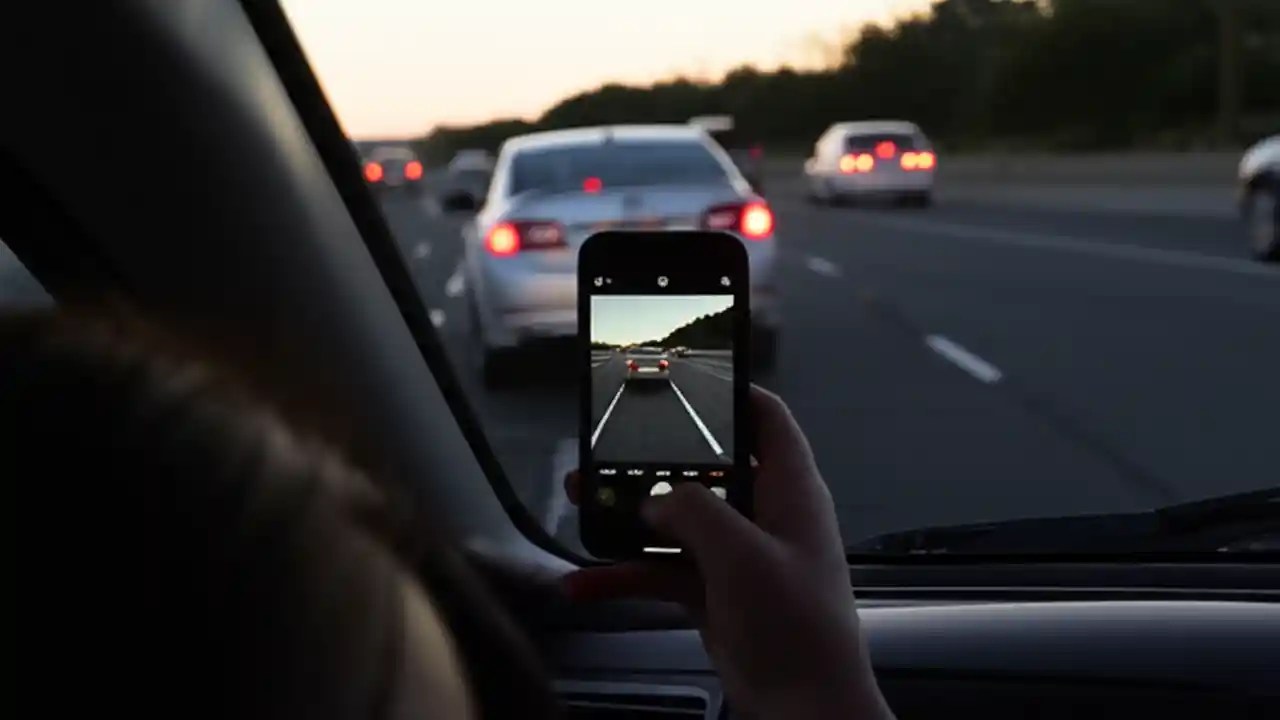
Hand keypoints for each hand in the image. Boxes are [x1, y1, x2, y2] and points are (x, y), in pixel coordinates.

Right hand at [562, 386, 893, 719]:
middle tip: (607, 448)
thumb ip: (694, 511)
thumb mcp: (742, 555)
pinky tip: (584, 583)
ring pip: (674, 521)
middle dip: (653, 461)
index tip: (686, 378)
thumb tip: (654, 498)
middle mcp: (764, 516)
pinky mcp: (714, 593)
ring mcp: (737, 556)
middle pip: (706, 469)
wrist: (806, 711)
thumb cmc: (797, 628)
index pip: (767, 419)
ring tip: (580, 503)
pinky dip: (624, 576)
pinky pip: (661, 571)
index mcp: (789, 490)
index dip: (733, 392)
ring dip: (627, 518)